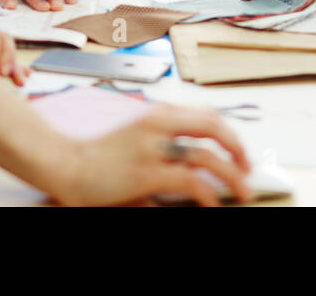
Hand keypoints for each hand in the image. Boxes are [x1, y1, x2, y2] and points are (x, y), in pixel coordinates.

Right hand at [51, 105, 251, 205]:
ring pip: (206, 154)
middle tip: (247, 168)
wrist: (68, 165)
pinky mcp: (146, 172)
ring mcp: (152, 147)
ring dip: (231, 173)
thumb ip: (166, 144)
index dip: (229, 132)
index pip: (205, 113)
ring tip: (241, 189)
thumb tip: (197, 163)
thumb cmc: (101, 157)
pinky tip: (213, 202)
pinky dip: (208, 193)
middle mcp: (156, 124)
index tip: (239, 151)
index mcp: (156, 113)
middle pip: (213, 125)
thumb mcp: (138, 138)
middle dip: (237, 147)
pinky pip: (190, 181)